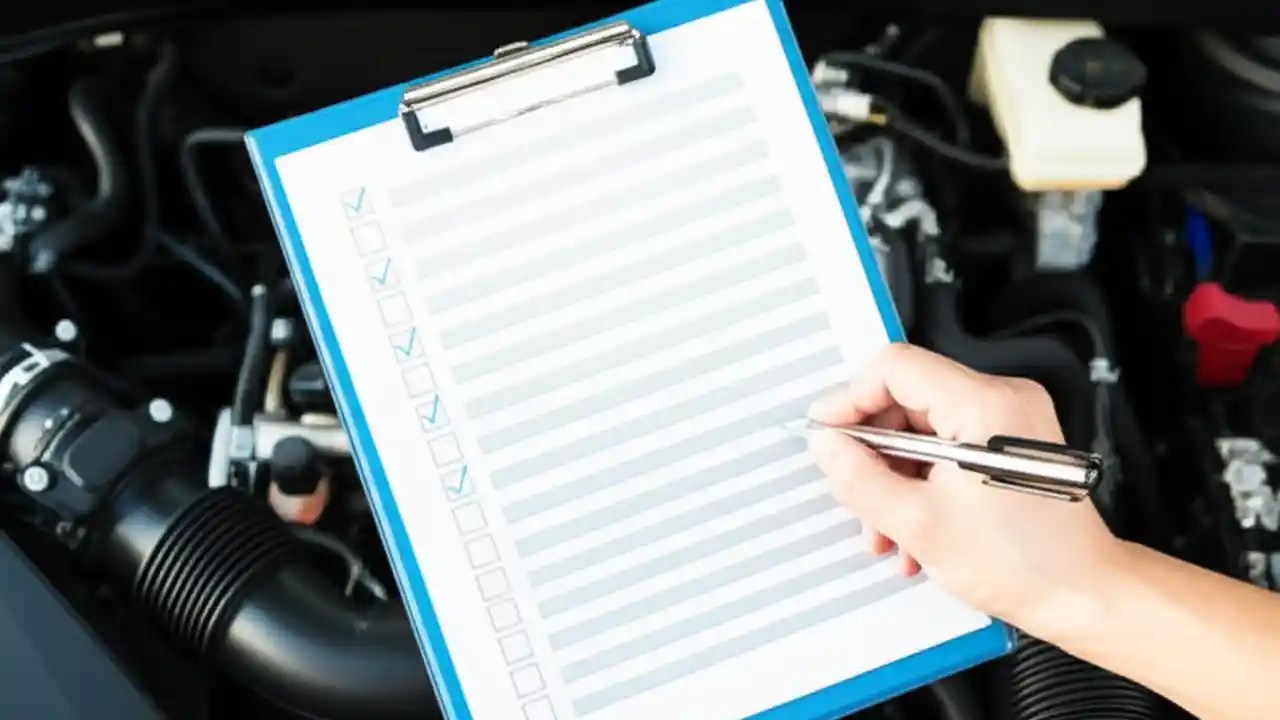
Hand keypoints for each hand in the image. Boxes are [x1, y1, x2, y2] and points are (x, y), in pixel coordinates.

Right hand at [807, 342, 1121, 634]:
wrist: (1084, 595)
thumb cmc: (1026, 563)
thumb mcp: (918, 523)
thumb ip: (860, 477)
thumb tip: (828, 446)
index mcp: (985, 405)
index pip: (896, 368)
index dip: (851, 399)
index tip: (829, 433)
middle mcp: (1003, 401)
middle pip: (907, 401)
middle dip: (873, 453)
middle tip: (853, 491)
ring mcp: (1010, 423)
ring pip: (923, 431)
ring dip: (894, 479)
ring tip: (886, 530)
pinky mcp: (1011, 446)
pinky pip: (947, 449)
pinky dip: (922, 484)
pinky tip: (913, 530)